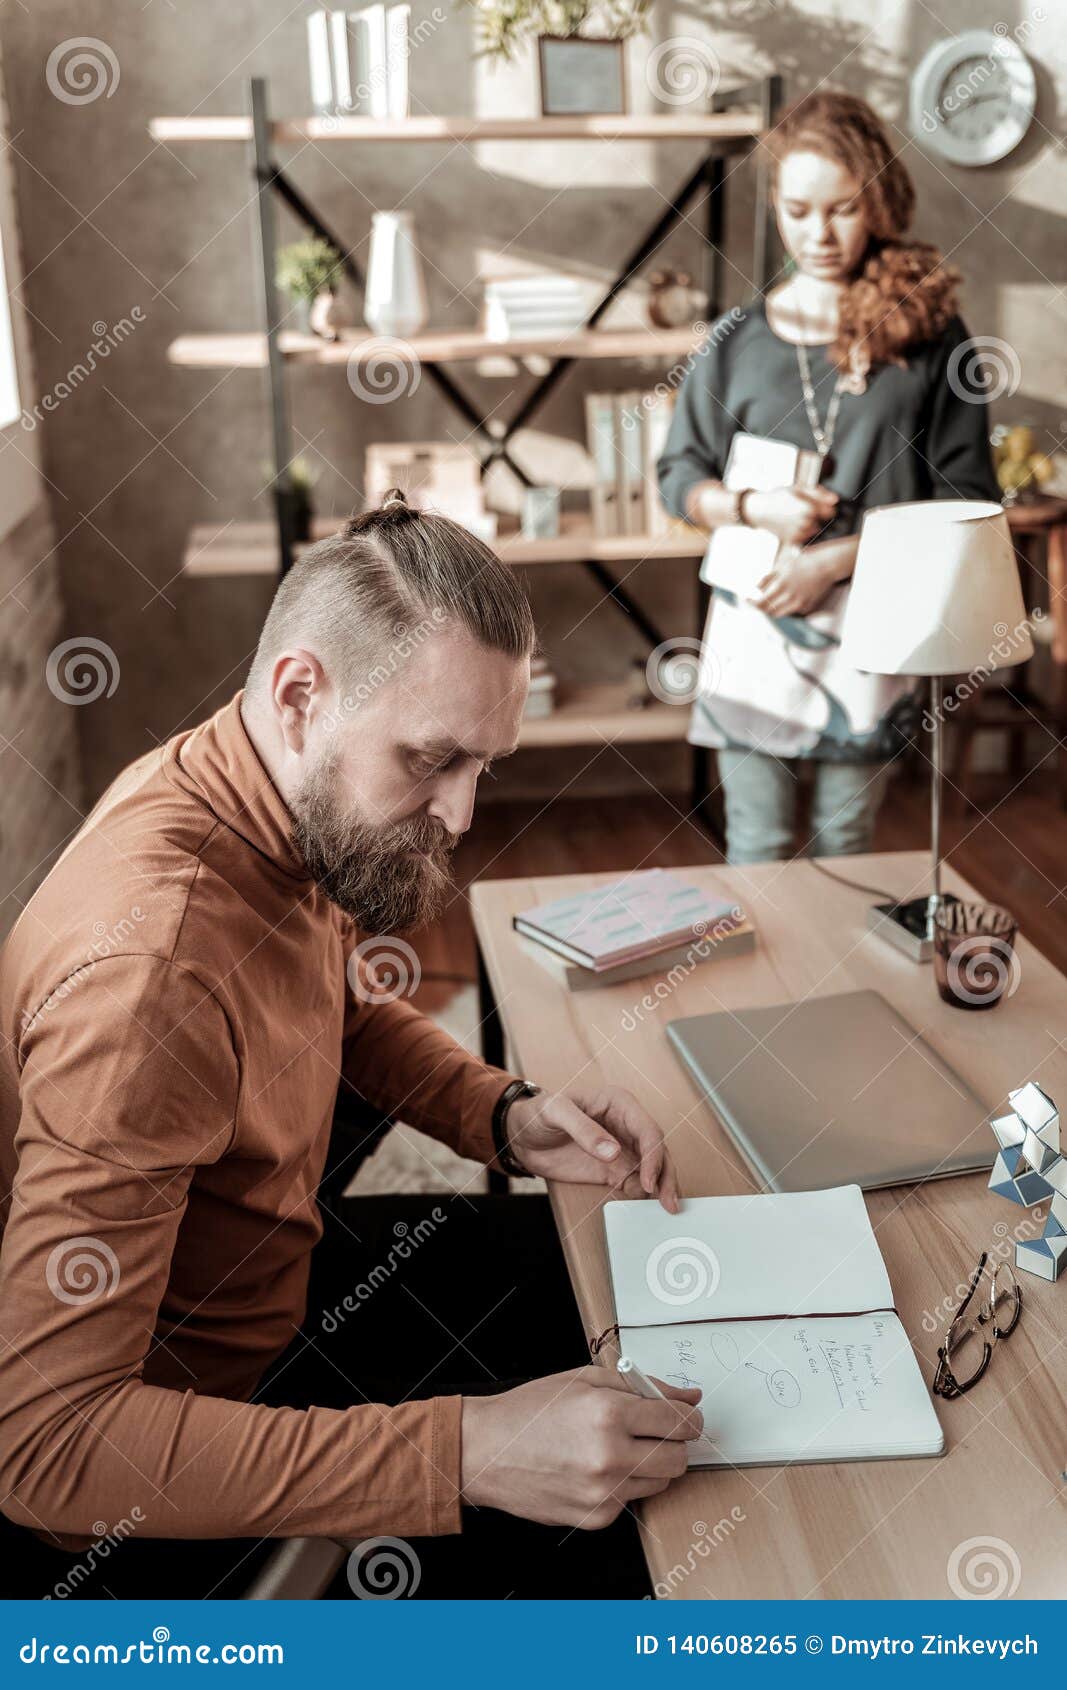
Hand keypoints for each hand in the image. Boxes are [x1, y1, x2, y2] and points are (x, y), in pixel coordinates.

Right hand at [461, 1366, 702, 1527]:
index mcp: (609, 1413)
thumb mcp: (586, 1379)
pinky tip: (596, 1468)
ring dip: (650, 1464)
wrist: (487, 1451)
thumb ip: (643, 1387)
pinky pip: (632, 1499)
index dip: (689, 1417)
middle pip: (679, 1459)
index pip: (681, 1423)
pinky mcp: (597, 1517)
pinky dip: (625, 1483)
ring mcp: (604, 1492)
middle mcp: (610, 1456)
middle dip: (674, 1443)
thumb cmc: (532, 1411)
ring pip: (660, 1482)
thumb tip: (688, 1397)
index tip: (686, 1416)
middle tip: (654, 1431)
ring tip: (617, 1447)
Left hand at [505, 1083, 679, 1211]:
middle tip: (668, 1202)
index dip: (653, 1156)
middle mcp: (625, 1125)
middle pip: (657, 1150)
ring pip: (652, 1168)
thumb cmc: (536, 1114)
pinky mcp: (613, 1168)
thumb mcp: (555, 1113)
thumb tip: (613, 1152)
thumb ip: (584, 1129)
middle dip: (665, 1176)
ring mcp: (621, 1148)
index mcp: (618, 1103)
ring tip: (665, 1208)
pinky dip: (643, 1195)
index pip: (647, 1130)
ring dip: (660, 1187)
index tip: (648, 1181)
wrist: (520, 1136)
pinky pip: (635, 1182)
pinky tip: (644, 1207)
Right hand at [745, 483, 837, 546]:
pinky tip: (793, 524)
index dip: (827, 507)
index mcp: (810, 509)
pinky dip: (803, 532)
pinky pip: (805, 537)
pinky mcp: (793, 541)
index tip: (820, 505)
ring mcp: (799, 534)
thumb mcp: (799, 489)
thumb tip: (835, 499)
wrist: (760, 511)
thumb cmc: (779, 497)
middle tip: (803, 508)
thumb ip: (819, 493)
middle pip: (823, 521)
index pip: (831, 512)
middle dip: (817, 515)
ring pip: (815, 529)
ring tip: (797, 516)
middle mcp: (806, 523)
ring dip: (811, 524)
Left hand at [750, 545, 839, 617]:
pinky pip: (792, 611)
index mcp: (781, 585)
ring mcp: (799, 604)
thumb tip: (755, 589)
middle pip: (769, 610)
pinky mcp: (807, 607)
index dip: (752, 603)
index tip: (748, 600)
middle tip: (757, 602)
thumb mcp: (782, 566)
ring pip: (779, 613)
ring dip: (772, 609)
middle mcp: (790, 597)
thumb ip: (767, 579)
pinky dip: (787, 607)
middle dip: (761, 607)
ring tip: (770, 602)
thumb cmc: (804, 562)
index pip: (761, 602)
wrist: (826, 565)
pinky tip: (788, 599)